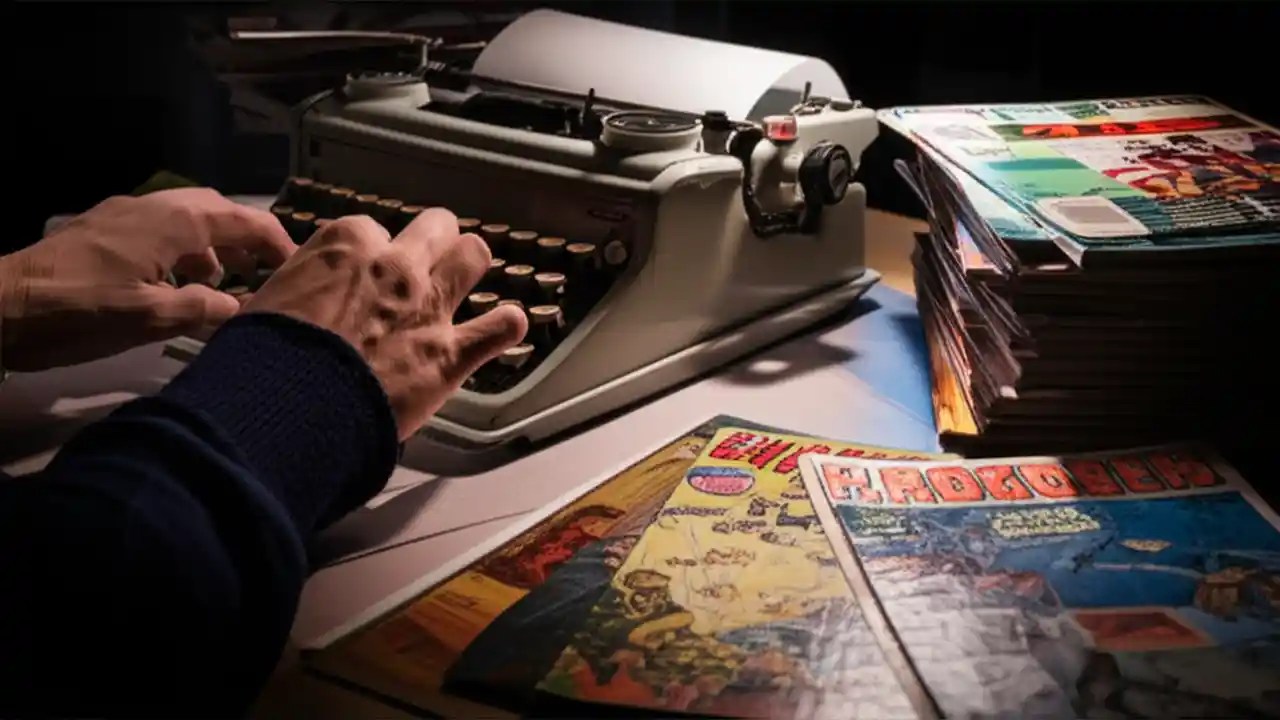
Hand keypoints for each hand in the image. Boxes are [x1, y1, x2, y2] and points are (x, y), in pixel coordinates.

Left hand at [0, 189, 294, 371]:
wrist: (0, 306)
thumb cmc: (80, 312)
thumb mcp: (153, 319)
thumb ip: (206, 309)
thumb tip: (241, 307)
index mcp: (175, 223)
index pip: (247, 222)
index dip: (279, 243)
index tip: (299, 268)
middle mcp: (155, 207)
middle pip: (218, 211)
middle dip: (248, 239)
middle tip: (266, 273)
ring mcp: (126, 215)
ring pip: (188, 219)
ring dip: (215, 246)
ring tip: (225, 285)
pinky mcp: (104, 229)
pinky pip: (161, 229)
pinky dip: (184, 250)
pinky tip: (177, 285)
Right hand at [243, 208, 527, 440]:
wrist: (288, 407)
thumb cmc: (265, 360)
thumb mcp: (266, 305)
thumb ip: (299, 292)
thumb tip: (297, 303)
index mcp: (345, 244)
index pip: (370, 230)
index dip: (369, 254)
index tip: (363, 274)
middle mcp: (395, 265)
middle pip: (434, 228)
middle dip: (431, 241)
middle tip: (426, 260)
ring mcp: (429, 307)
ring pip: (473, 256)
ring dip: (470, 265)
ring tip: (466, 276)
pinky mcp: (449, 353)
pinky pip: (498, 329)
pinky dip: (506, 327)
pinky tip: (507, 326)